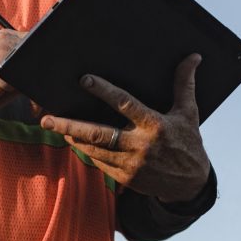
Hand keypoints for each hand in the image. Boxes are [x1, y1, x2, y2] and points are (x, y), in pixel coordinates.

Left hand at [40, 54, 210, 199]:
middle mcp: (141, 145)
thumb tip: (193, 56)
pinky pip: (100, 163)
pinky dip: (86, 152)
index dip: (104, 91)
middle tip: (46, 119)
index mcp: (155, 125)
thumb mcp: (188, 112)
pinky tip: (75, 142)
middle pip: (99, 133)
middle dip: (70, 126)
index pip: (125, 104)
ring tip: (55, 126)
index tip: (85, 80)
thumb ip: (184, 84)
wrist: (191, 184)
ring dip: (73, 138)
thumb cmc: (188, 142)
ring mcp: (132, 165)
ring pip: (95, 150)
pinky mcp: (126, 178)